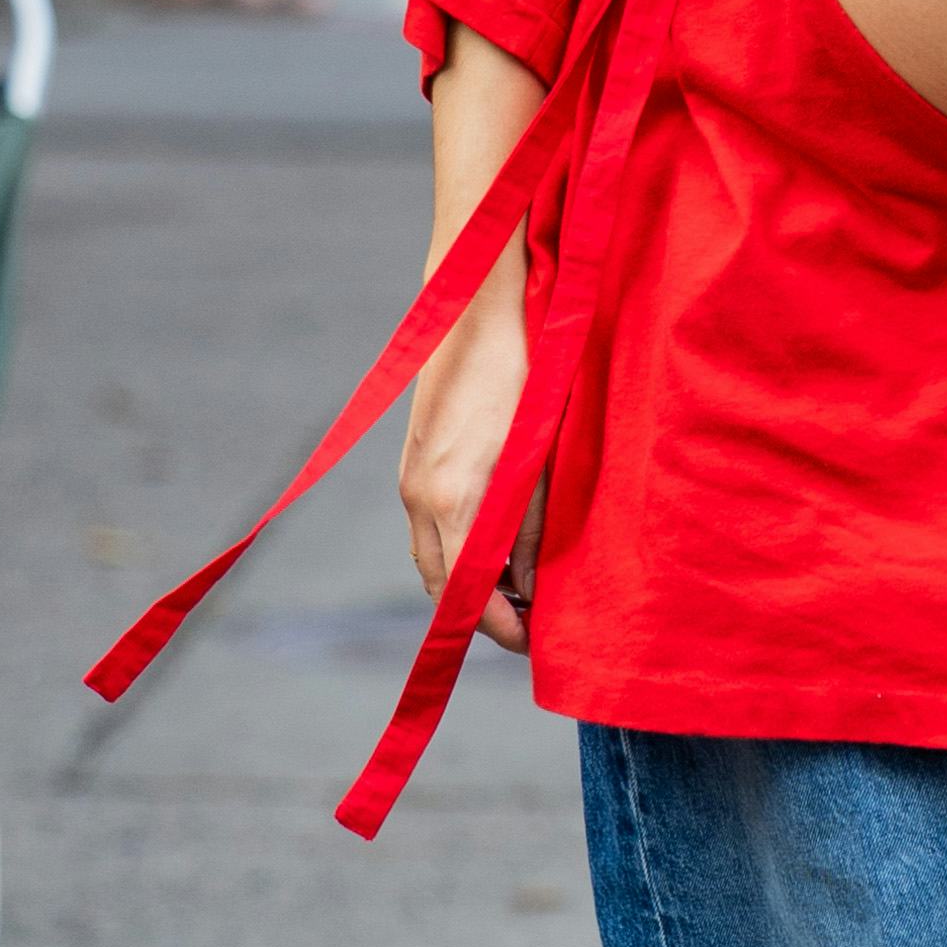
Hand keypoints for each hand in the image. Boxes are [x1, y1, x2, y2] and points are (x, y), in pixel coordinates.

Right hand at [400, 274, 535, 651]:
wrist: (476, 304)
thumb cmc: (521, 371)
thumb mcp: (539, 458)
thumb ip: (531, 529)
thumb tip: (529, 586)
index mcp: (451, 499)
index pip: (465, 594)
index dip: (499, 627)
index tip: (534, 641)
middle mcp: (417, 496)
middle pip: (439, 583)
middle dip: (480, 611)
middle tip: (530, 621)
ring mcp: (408, 476)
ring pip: (430, 554)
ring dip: (467, 579)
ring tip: (519, 584)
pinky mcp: (412, 458)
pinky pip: (427, 525)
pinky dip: (456, 546)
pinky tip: (495, 539)